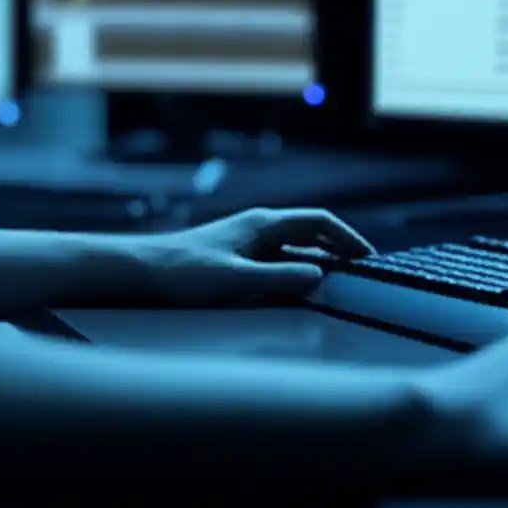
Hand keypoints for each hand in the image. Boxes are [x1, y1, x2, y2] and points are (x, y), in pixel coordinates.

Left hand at [133, 208, 374, 305]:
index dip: (347, 237)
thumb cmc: (183, 272)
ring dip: (319, 258)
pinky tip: (298, 286)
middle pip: (311, 230)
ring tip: (337, 279)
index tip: (367, 257)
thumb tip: (317, 276)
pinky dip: (297, 267)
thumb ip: (278, 278)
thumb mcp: (235, 279)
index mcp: (263, 223)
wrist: (140, 270)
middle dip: (339, 247)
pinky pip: (279, 257)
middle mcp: (259, 226)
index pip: (319, 221)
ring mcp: (247, 240)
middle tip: (361, 269)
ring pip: (295, 244)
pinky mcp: (236, 255)